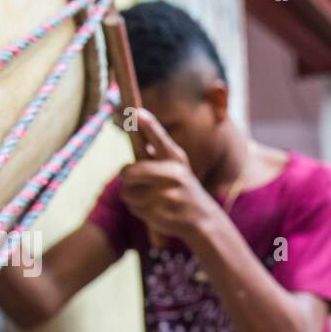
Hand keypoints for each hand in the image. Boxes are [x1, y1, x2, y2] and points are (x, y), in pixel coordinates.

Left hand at [118, 109, 224, 246]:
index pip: (159, 138)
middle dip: (126, 175)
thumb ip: (154, 150)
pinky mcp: (162, 214)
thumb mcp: (174, 166)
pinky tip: (154, 210)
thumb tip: (133, 117)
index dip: (147, 124)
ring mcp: (168, 196)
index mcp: (176, 158)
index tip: (135, 112)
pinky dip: (138, 209)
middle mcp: (174, 174)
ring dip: (132, 196)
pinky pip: (134, 208)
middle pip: (130, 171)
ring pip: (128, 192)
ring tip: (149, 197)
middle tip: (128, 177)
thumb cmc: (180, 188)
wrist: (204, 219)